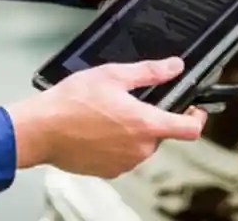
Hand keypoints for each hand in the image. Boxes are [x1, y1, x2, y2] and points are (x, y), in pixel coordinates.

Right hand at [7, 58, 207, 177]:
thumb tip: (174, 66)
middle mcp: (139, 148)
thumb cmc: (71, 103)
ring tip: (110, 114)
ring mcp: (124, 163)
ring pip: (142, 145)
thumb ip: (149, 72)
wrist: (39, 130)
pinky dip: (118, 144)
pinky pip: (125, 156)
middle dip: (153, 118)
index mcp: (145, 124)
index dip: (197, 117)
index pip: (190, 129)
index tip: (193, 109)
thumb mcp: (113, 75)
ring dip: (134, 131)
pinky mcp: (109, 171)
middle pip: (163, 134)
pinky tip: (100, 130)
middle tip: (133, 102)